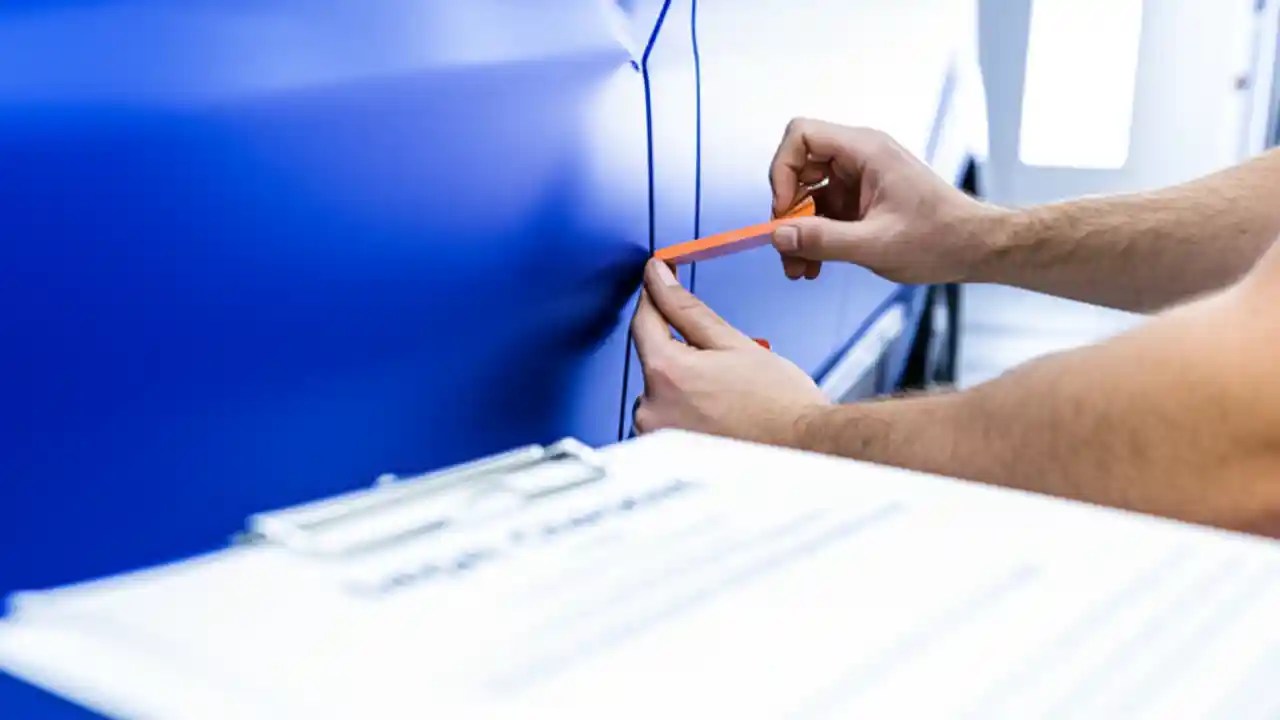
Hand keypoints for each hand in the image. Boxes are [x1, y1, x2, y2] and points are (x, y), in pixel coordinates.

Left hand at [630, 259, 828, 444]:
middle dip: (681, 354)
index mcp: (666, 373)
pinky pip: (666, 421)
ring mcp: (657, 436)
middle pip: (653, 362)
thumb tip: (658, 278)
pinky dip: (685, 414)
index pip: (642, 322)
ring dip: (683, 387)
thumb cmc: (778, 403)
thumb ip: (686, 309)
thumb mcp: (733, 343)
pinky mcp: (666, 457)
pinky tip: (717, 418)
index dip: (653, 298)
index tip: (660, 283)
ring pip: (660, 394)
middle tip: (722, 365)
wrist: (805, 451)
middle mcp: (651, 408)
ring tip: (724, 398)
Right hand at [769, 118, 1005, 283]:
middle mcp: (859, 157)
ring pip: (808, 195)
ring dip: (798, 231)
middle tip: (787, 248)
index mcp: (865, 151)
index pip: (802, 136)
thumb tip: (778, 236)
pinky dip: (814, 237)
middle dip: (787, 211)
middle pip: (799, 169)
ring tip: (799, 268)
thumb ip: (822, 240)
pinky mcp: (861, 201)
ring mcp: (859, 179)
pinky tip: (815, 265)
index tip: (783, 210)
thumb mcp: (874, 244)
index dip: (782, 170)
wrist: (974, 248)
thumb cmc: (939, 238)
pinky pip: (825, 212)